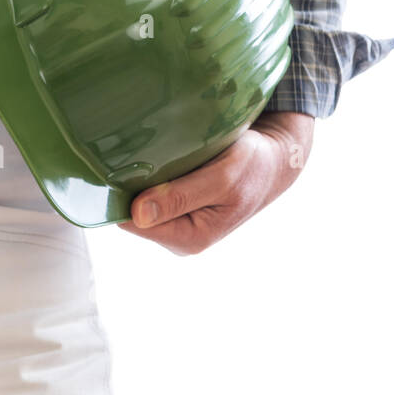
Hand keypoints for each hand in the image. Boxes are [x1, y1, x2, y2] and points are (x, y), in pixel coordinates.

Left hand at [118, 112, 313, 254]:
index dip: (122, 195)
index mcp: (190, 239)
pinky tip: (160, 160)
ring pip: (137, 200)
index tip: (121, 167)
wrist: (272, 160)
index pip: (133, 223)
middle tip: (142, 155)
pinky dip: (150, 175)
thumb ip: (180, 197)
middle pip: (131, 212)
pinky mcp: (175, 208)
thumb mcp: (221, 178)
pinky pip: (147, 192)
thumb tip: (138, 215)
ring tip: (155, 156)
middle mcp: (179, 238)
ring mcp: (176, 224)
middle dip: (131, 186)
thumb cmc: (252, 166)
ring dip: (140, 179)